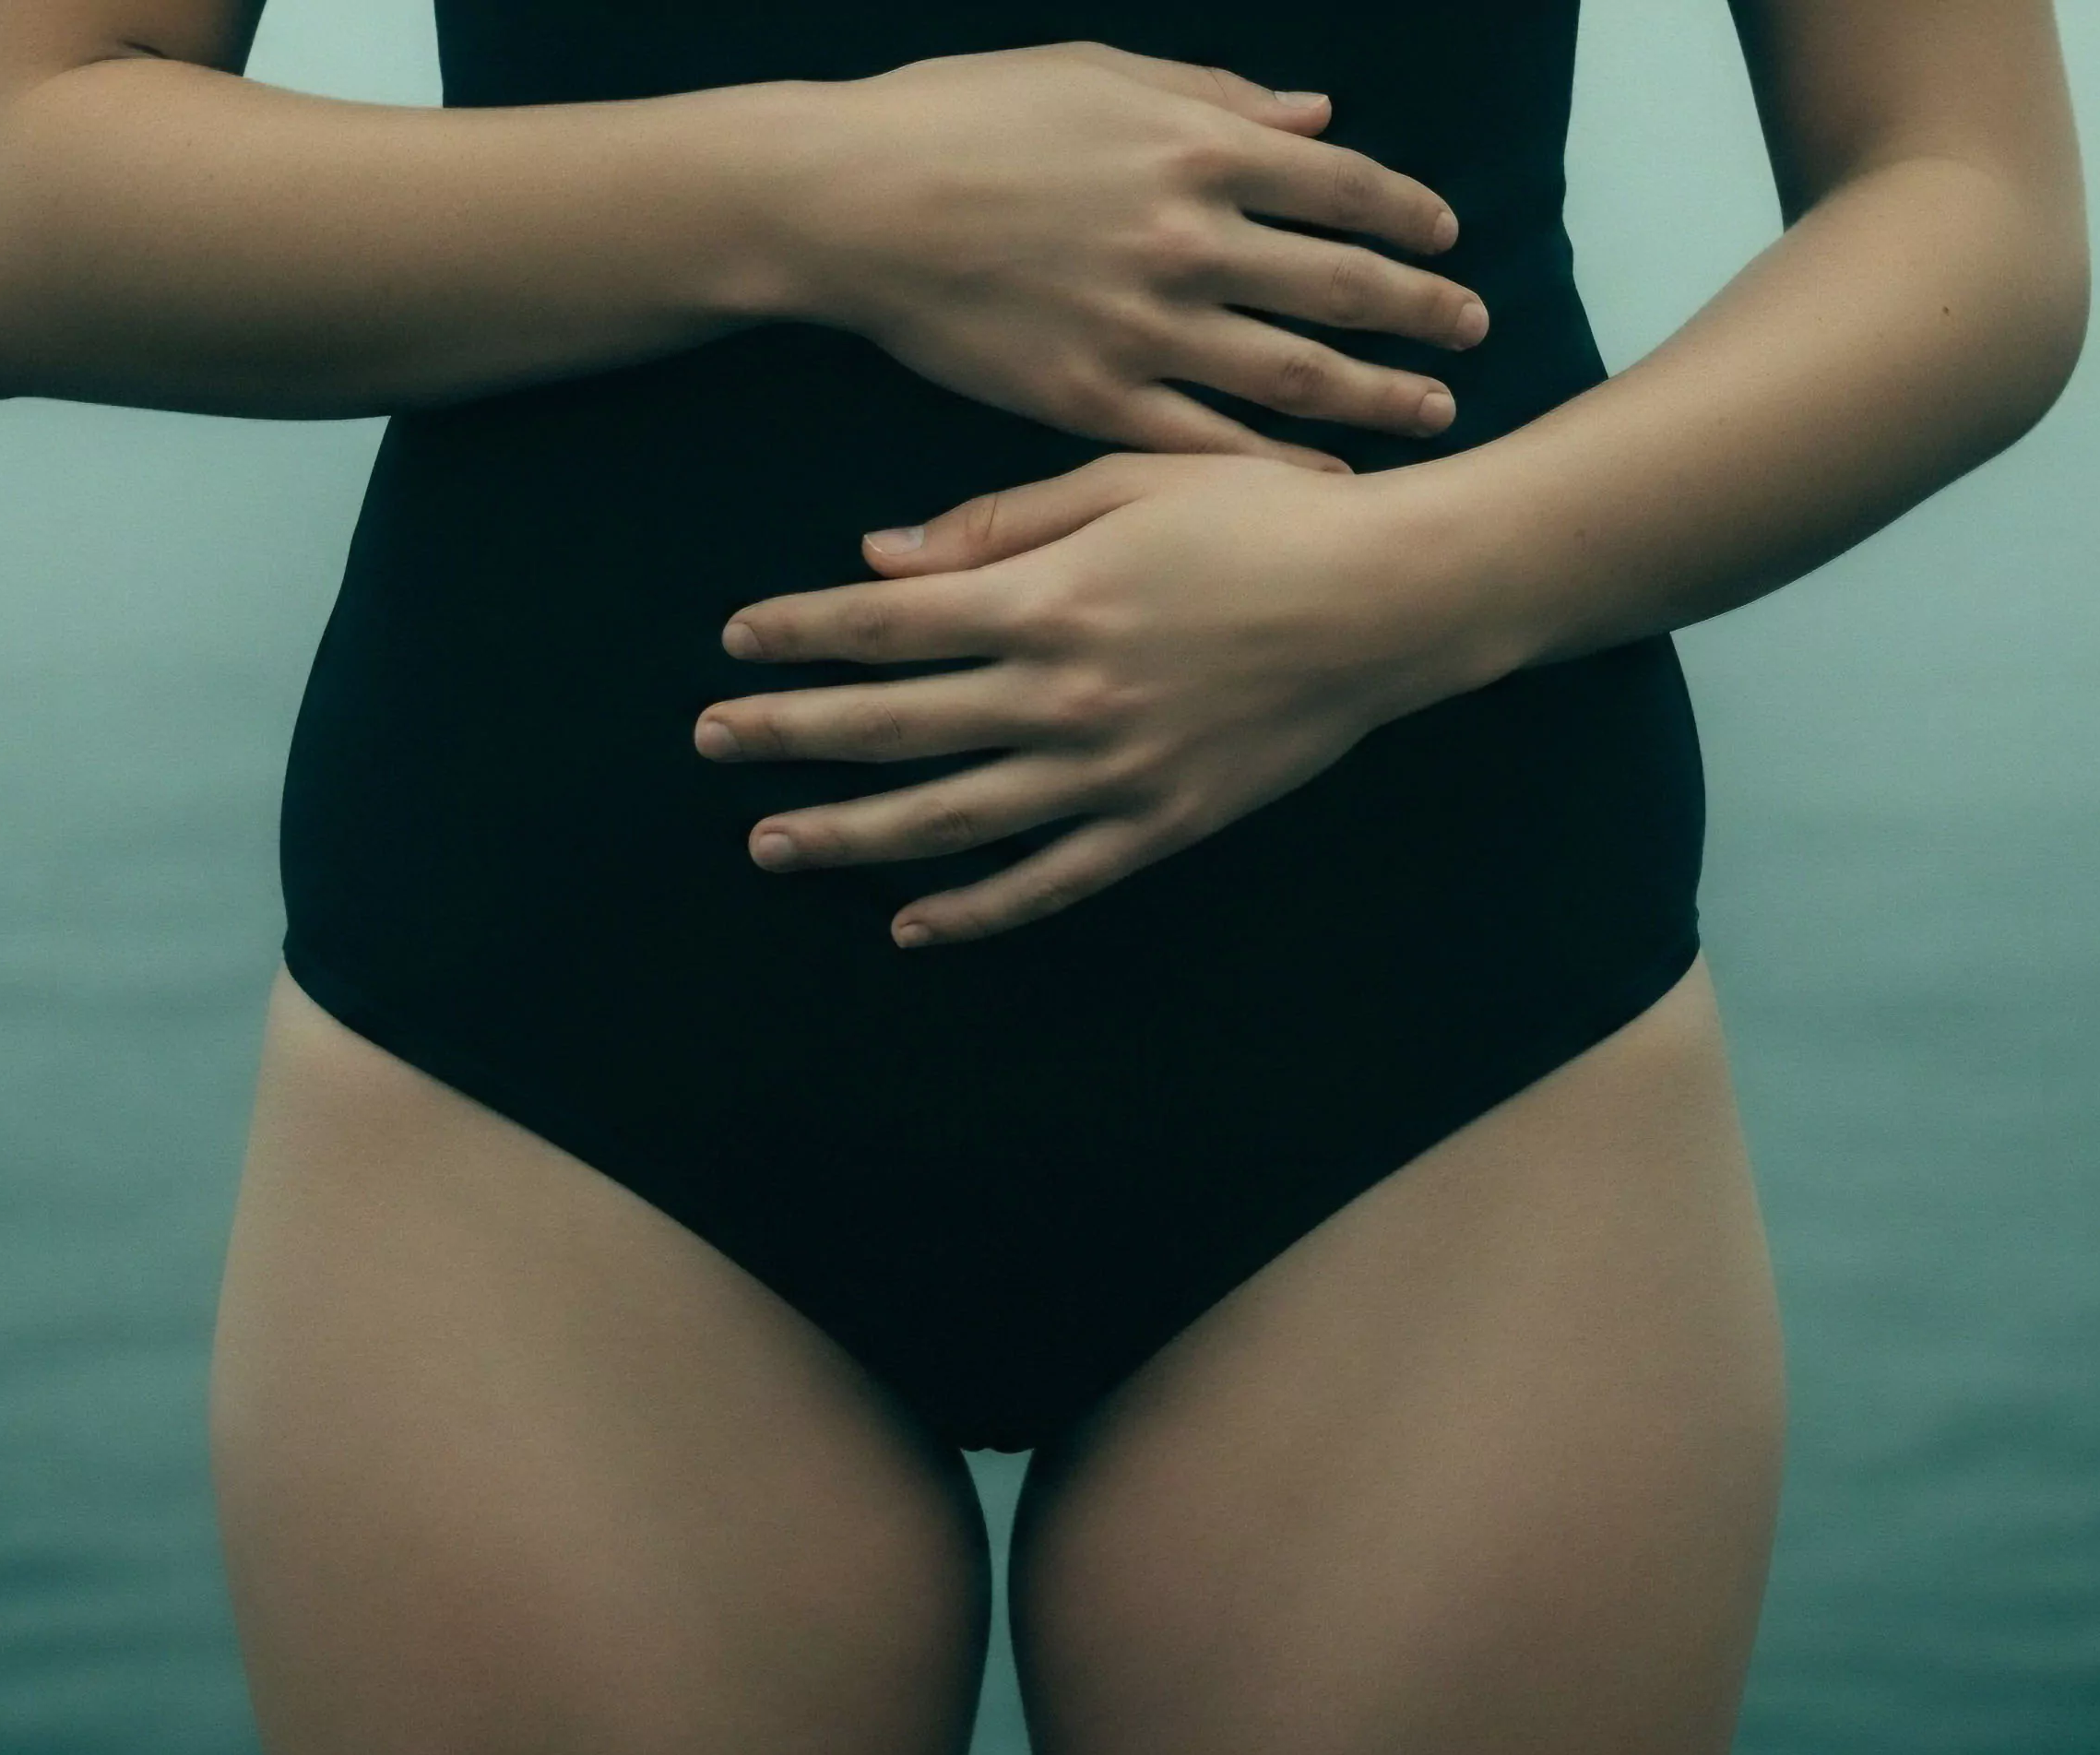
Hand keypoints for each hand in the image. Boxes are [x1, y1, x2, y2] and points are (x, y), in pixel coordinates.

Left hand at [698, 453, 1516, 945]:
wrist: (1390, 601)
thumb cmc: (1263, 519)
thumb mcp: (1129, 485)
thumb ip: (999, 523)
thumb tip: (879, 558)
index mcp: (1049, 601)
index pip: (888, 623)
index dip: (800, 634)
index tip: (732, 641)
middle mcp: (1064, 697)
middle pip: (895, 724)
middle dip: (791, 734)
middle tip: (709, 742)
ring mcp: (1111, 773)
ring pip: (951, 819)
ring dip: (851, 835)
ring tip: (770, 843)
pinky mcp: (1161, 825)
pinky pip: (1049, 882)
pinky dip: (976, 910)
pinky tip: (910, 923)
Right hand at [762, 44, 1490, 470]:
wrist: (849, 203)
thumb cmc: (960, 116)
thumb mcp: (1095, 73)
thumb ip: (1216, 97)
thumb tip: (1317, 117)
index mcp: (1198, 147)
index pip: (1346, 186)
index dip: (1409, 216)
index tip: (1445, 238)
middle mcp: (1190, 239)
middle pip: (1344, 285)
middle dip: (1423, 311)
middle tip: (1473, 331)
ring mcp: (1145, 327)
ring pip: (1296, 373)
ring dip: (1378, 396)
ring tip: (1433, 412)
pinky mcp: (1091, 399)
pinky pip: (1210, 444)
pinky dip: (1279, 465)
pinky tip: (1329, 479)